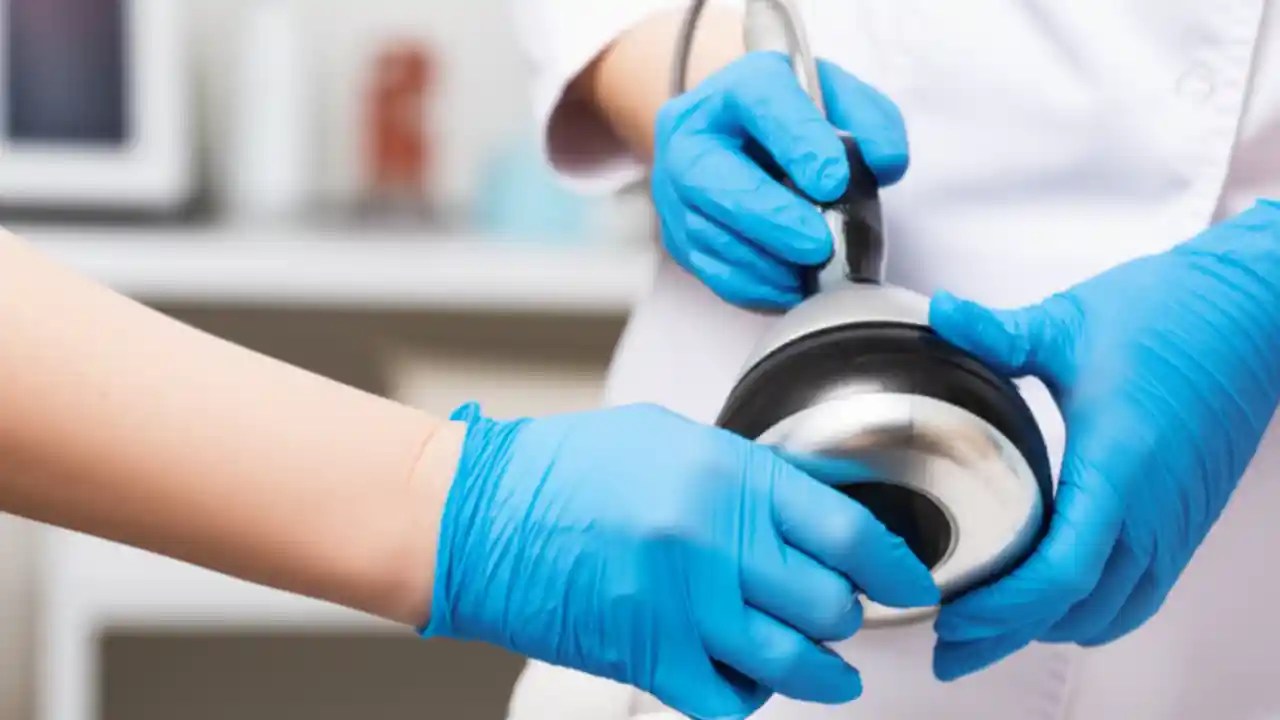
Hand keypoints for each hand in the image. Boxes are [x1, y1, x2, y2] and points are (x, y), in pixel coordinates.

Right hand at [423, 403, 938, 719]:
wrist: (481, 514)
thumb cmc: (570, 469)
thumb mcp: (674, 440)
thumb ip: (752, 474)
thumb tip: (821, 503)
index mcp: (727, 477)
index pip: (849, 531)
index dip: (894, 566)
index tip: (911, 582)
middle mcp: (713, 544)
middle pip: (831, 605)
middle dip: (853, 616)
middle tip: (852, 613)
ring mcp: (681, 608)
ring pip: (795, 664)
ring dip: (826, 674)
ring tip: (834, 671)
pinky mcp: (648, 658)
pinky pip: (731, 701)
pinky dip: (755, 698)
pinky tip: (755, 680)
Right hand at [653, 51, 908, 308]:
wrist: (736, 137)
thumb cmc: (789, 119)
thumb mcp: (836, 98)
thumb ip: (870, 120)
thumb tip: (887, 163)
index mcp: (735, 90)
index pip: (761, 104)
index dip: (798, 143)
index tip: (834, 179)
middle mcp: (692, 137)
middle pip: (712, 178)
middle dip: (769, 217)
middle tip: (818, 245)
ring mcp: (674, 190)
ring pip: (709, 234)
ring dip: (765, 262)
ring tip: (811, 270)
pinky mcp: (678, 236)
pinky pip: (710, 271)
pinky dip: (754, 287)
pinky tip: (790, 286)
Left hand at [926, 199, 1279, 680]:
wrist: (1249, 311)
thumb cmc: (1170, 313)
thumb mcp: (1070, 321)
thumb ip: (1000, 332)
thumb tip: (940, 313)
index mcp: (1118, 464)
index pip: (1063, 568)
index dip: (1006, 606)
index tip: (953, 616)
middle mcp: (1152, 509)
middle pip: (1077, 608)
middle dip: (1008, 635)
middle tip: (949, 646)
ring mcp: (1174, 522)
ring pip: (1110, 611)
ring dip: (1049, 627)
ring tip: (987, 629)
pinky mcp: (1184, 522)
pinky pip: (1140, 595)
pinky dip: (1092, 614)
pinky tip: (1052, 605)